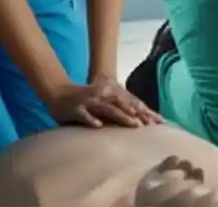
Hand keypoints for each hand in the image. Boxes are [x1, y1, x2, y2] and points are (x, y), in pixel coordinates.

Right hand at [43, 75, 162, 127]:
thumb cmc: (85, 100)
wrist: (58, 91)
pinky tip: (98, 126)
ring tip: (133, 124)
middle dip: (137, 115)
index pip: (132, 103)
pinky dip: (91, 120)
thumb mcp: (103, 101)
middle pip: (123, 105)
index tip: (159, 122)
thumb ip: (117, 108)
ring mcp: (90, 101)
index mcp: (111, 94)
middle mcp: (102, 96)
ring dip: (121, 116)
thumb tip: (138, 119)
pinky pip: (85, 115)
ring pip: (108, 109)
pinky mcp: (76, 108)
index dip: (145, 112)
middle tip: (150, 125)